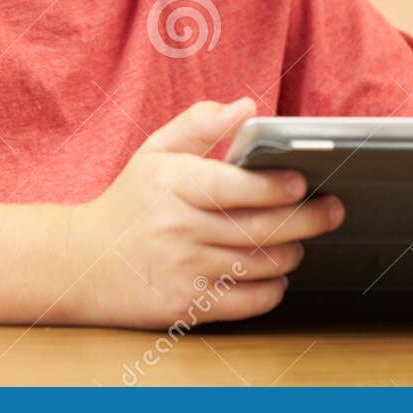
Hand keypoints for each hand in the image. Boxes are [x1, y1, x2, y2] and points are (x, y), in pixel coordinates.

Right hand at [68, 98, 344, 327]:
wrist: (81, 263)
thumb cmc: (130, 201)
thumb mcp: (155, 152)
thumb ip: (200, 124)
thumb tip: (247, 106)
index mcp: (173, 184)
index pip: (230, 187)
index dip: (271, 186)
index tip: (302, 182)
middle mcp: (178, 228)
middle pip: (257, 228)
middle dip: (306, 220)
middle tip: (332, 210)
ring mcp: (182, 270)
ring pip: (258, 265)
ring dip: (291, 253)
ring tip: (299, 240)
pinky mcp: (185, 307)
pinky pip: (245, 302)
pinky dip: (271, 290)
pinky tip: (276, 275)